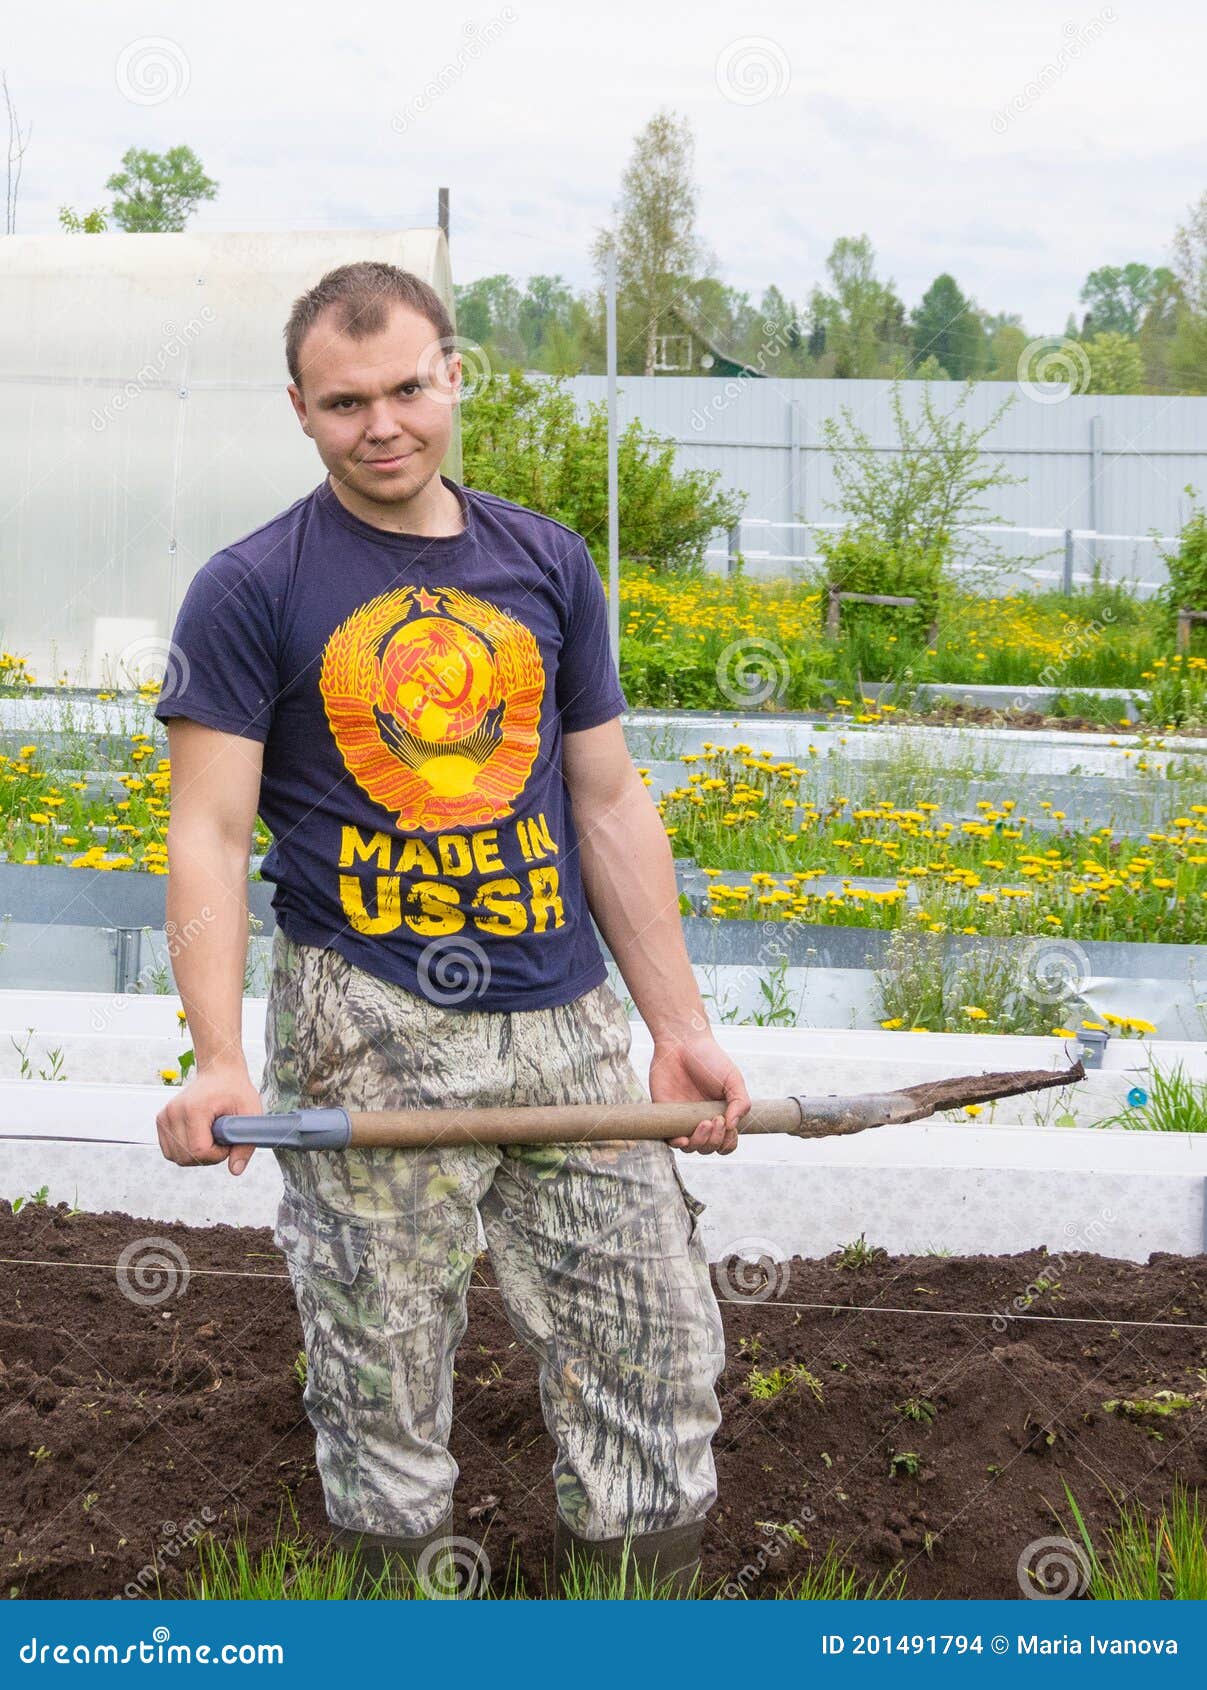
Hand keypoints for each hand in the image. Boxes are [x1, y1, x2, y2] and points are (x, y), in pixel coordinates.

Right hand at [155, 1062, 263, 1175]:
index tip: (228, 1142)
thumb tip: (235, 1170)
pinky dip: (186, 1151)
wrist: (219, 1072)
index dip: (217, 1154)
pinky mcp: (161, 1121)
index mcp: (194, 1109)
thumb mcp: (250, 1113)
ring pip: (177, 1157)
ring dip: (197, 1155)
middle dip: (208, 1156)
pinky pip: (171, 1151)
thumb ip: (245, 1144)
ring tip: (211, 1137)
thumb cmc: (235, 1090)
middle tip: (222, 1139)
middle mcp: (173, 1112)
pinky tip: (199, 1137)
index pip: (199, 1150)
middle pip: (186, 1157)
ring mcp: (164, 1117)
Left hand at [649, 1030, 750, 1153]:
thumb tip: (732, 1127)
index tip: (726, 1124)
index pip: (727, 1142)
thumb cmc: (709, 1058)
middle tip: (714, 1120)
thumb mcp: (733, 1078)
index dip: (728, 1142)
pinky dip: (677, 1144)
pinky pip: (669, 1139)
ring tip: (703, 1123)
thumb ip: (740, 1102)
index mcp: (720, 1114)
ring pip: (691, 1148)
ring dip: (699, 1143)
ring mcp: (683, 1119)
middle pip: (709, 1148)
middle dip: (715, 1141)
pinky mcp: (665, 1115)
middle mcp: (702, 1120)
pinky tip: (683, 1137)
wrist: (681, 1042)